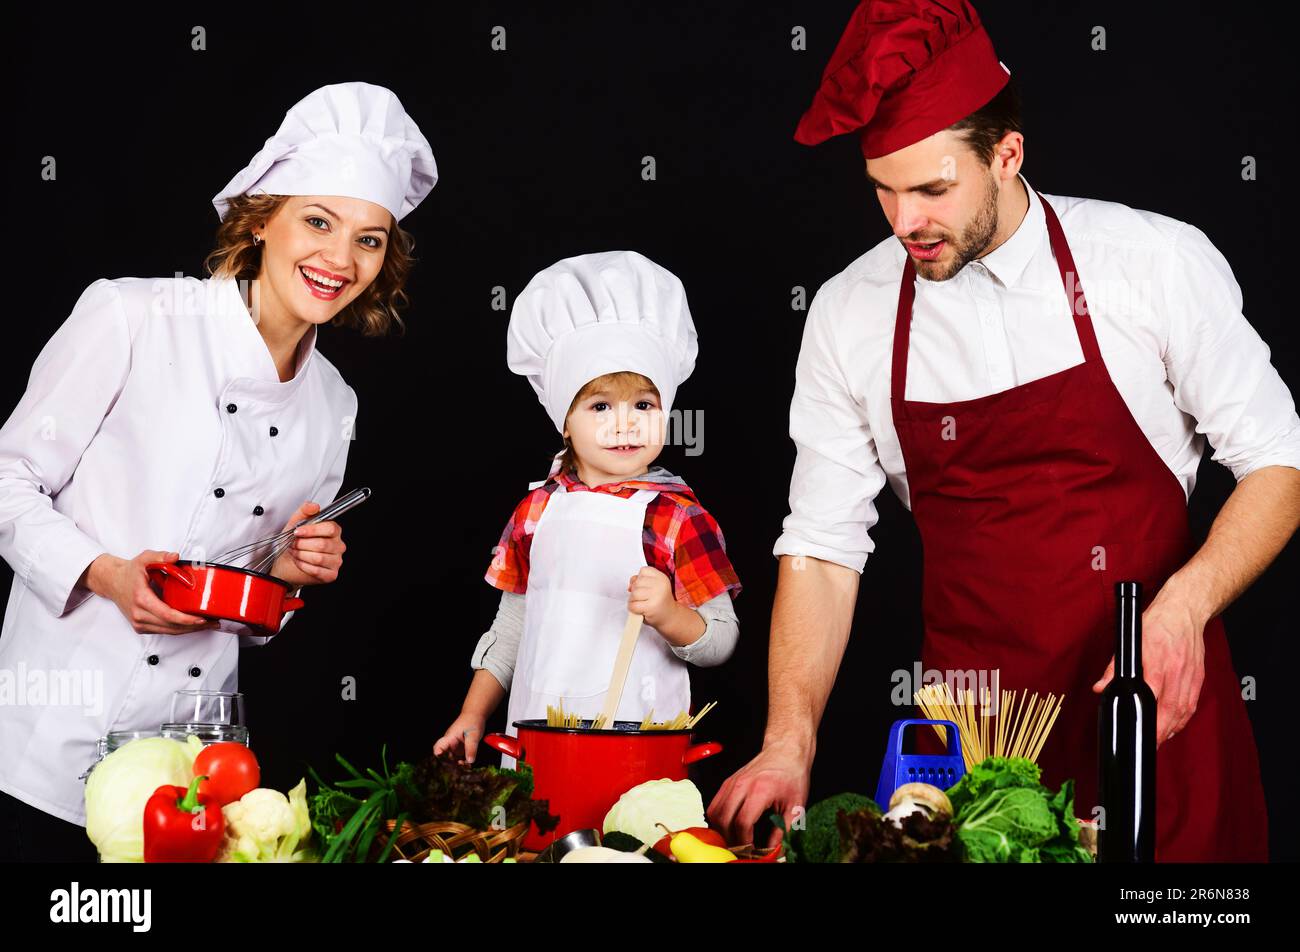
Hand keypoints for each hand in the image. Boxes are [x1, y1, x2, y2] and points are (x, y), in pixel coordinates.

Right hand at [89, 550, 211, 634]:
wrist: (112, 582)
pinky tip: (192, 624)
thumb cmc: (128, 573)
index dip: (186, 619)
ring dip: (189, 630)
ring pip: (169, 631)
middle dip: (194, 626)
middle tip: (213, 621)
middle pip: (171, 626)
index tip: (202, 619)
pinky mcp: (141, 627)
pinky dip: (179, 629)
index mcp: (141, 599)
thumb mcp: (144, 559)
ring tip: (208, 624)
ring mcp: (139, 623)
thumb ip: (160, 556)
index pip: (168, 615)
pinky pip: (164, 631)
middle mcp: (139, 614)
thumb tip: (175, 557)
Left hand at [270, 501, 345, 586]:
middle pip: (322, 544)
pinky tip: (300, 562)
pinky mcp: (331, 575)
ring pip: (319, 558)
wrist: (287, 563)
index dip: (312, 530)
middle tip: (294, 544)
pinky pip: (317, 570)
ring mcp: (336, 561)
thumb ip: (305, 511)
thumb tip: (314, 506)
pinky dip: (304, 566)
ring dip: (302, 555)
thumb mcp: (296, 523)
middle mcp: (338, 546)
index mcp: (334, 531)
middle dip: (302, 545)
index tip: (298, 531)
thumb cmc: (294, 544)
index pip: (330, 528)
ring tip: (296, 553)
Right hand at [432, 713, 487, 763]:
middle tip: (460, 766)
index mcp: (449, 738)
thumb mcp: (474, 735)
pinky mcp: (459, 749)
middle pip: (444, 757)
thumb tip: (470, 761)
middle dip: (450, 764)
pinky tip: (468, 765)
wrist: (475, 715)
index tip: (444, 760)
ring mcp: (454, 747)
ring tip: (466, 766)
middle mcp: (449, 743)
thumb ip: (471, 748)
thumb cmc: (473, 722)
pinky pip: (458, 758)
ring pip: (451, 760)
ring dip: (457, 765)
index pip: (438, 748)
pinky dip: (462, 763)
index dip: (439, 755)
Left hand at [626, 565, 674, 627]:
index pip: (643, 571)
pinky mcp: (651, 607)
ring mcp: (656, 596)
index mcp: (661, 577)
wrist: (669, 617)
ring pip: (634, 593)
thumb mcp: (653, 587)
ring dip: (633, 600)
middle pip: (637, 582)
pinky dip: (633, 609)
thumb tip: (631, 584)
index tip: (645, 588)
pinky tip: (640, 610)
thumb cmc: (659, 602)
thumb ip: (641, 581)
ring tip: (641, 604)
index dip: (640, 579)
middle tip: (643, 598)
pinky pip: (633, 605)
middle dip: (635, 591)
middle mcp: (660, 585)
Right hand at [707, 741, 810, 848]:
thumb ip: (784, 831)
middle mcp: (741, 785)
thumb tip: (774, 852)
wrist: (785, 751)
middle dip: (731, 840)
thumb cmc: (792, 775)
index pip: (743, 823)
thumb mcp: (796, 806)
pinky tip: (729, 828)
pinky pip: (714, 805)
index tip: (752, 852)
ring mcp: (731, 783)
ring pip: (714, 813)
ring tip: (735, 841)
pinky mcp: (727, 783)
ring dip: (721, 831)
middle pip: (724, 820)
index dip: (745, 842)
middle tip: (742, 851)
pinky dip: (718, 820)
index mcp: (760, 790)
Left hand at [1092, 589, 1206, 745]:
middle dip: (1160, 732)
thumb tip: (1101, 688)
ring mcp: (1190, 676)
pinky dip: (1183, 719)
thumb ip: (1114, 667)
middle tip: (1148, 744)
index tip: (1141, 732)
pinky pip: (1192, 704)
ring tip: (1158, 740)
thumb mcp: (1130, 641)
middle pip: (1171, 710)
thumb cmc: (1156, 623)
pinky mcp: (1198, 677)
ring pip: (1184, 711)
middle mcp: (1177, 671)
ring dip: (1172, 729)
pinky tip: (1173, 726)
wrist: (1184, 611)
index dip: (1149, 719)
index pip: (1153, 697)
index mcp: (1158, 662)